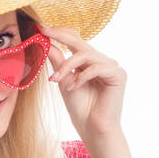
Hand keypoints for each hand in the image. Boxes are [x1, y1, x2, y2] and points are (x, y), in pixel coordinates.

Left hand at [38, 23, 125, 140]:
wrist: (93, 130)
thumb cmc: (80, 109)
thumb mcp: (64, 80)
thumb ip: (58, 61)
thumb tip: (47, 42)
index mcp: (90, 61)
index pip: (75, 39)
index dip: (59, 32)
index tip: (40, 27)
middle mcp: (101, 61)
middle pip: (80, 42)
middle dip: (59, 37)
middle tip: (43, 33)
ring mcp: (111, 66)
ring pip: (85, 55)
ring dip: (66, 66)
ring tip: (56, 81)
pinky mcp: (118, 75)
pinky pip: (96, 67)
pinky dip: (81, 77)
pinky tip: (74, 88)